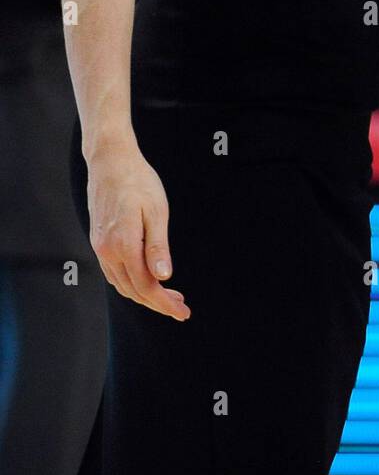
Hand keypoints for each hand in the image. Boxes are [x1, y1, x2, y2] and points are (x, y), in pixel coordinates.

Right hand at [84, 147, 189, 320]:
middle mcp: (107, 251)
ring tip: (169, 297)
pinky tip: (147, 280)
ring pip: (122, 284)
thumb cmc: (138, 182)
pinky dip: (131, 283)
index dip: (165, 303)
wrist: (110, 162)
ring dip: (145, 295)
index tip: (183, 312)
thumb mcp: (156, 211)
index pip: (146, 286)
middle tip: (181, 308)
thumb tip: (164, 277)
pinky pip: (114, 273)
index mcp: (123, 245)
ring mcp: (100, 247)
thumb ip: (158, 246)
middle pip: (133, 290)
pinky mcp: (98, 242)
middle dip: (158, 303)